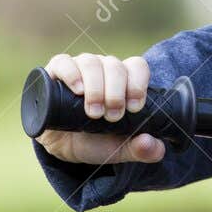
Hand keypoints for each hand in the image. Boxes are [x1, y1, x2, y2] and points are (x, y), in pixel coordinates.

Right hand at [34, 52, 167, 165]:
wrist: (62, 147)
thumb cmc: (94, 141)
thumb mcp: (119, 149)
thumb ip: (141, 150)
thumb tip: (155, 147)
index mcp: (123, 81)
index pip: (137, 67)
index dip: (138, 83)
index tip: (134, 108)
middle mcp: (103, 70)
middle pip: (115, 66)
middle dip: (116, 92)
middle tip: (112, 117)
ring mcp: (79, 68)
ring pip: (91, 62)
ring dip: (96, 87)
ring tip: (94, 112)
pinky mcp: (56, 72)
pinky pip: (64, 62)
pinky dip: (72, 73)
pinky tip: (77, 90)